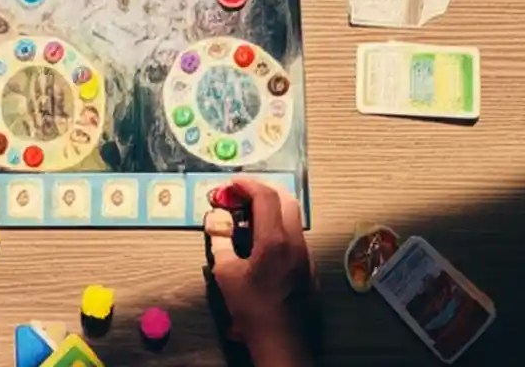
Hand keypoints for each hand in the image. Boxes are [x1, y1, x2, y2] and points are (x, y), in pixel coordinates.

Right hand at [205, 179, 313, 358]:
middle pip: (286, 199)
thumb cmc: (253, 310)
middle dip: (263, 190)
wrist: (282, 341)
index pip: (265, 196)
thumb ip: (221, 242)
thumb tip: (215, 221)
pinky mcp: (308, 268)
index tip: (232, 183)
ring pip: (293, 218)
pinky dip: (279, 228)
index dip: (247, 184)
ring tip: (248, 217)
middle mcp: (295, 243)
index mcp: (275, 240)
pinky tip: (262, 242)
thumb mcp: (226, 274)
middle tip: (242, 194)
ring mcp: (305, 255)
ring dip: (272, 209)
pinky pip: (295, 236)